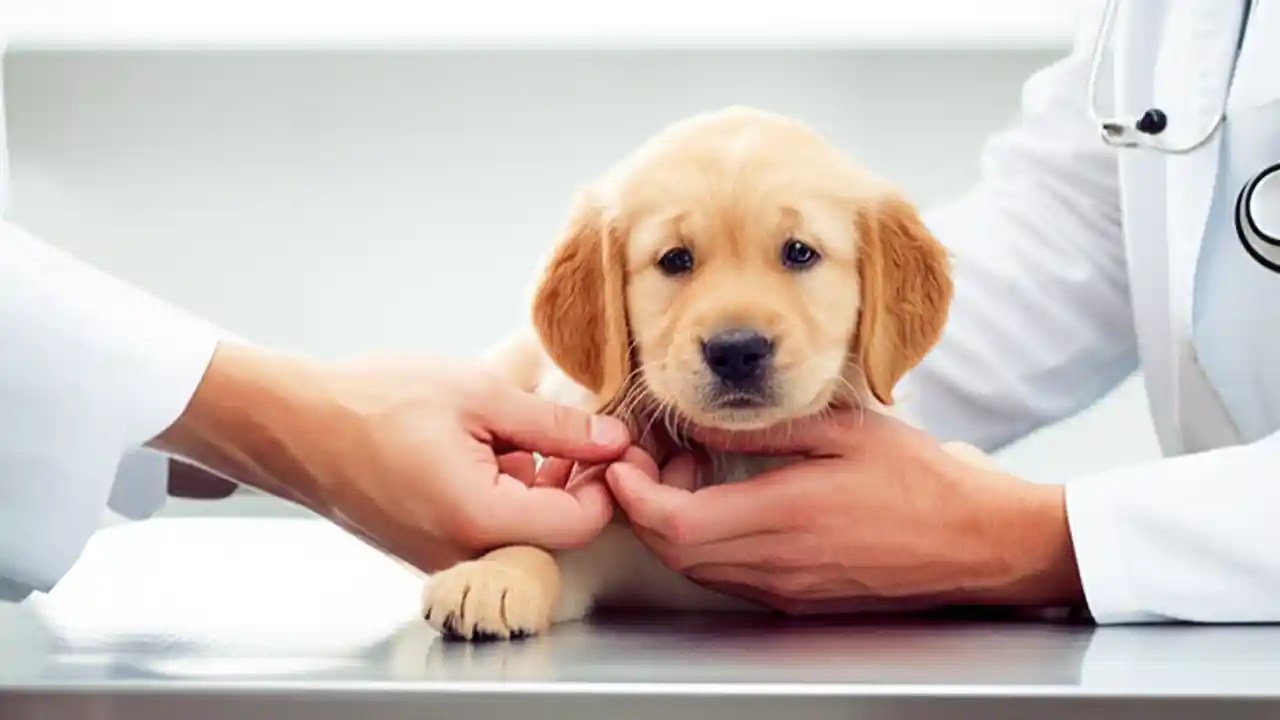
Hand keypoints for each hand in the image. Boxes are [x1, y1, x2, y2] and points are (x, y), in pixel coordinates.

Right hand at [154, 343, 631, 571]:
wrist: (294, 426)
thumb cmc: (374, 403)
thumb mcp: (479, 397)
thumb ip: (556, 426)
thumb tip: (613, 440)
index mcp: (481, 520)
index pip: (583, 521)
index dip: (604, 478)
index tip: (603, 440)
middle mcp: (464, 556)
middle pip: (554, 531)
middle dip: (568, 479)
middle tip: (556, 428)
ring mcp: (443, 561)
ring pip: (522, 531)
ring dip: (532, 485)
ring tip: (504, 433)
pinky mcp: (428, 553)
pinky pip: (488, 532)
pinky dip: (500, 495)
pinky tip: (478, 452)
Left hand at [605, 411, 1082, 614]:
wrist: (977, 545)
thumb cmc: (922, 482)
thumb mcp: (844, 432)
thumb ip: (766, 431)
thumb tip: (704, 425)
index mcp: (787, 516)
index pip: (674, 524)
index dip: (633, 496)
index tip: (622, 461)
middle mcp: (778, 564)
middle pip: (673, 550)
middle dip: (642, 506)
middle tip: (648, 458)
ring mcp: (787, 588)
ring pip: (696, 566)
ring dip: (673, 524)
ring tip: (687, 473)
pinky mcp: (799, 599)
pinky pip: (729, 574)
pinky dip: (706, 540)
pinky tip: (724, 501)